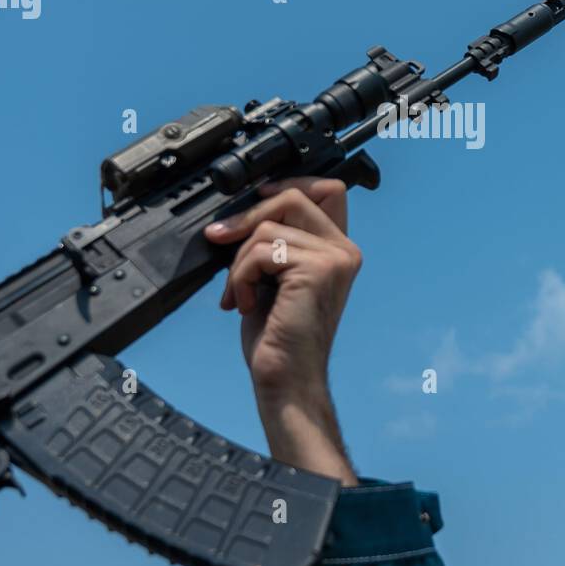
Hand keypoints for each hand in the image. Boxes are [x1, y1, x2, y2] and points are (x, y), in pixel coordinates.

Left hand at [204, 177, 361, 484]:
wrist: (284, 380)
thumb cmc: (276, 337)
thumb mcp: (272, 277)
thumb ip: (272, 241)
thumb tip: (241, 209)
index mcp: (337, 250)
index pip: (327, 189)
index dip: (289, 185)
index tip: (256, 200)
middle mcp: (344, 250)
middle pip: (294, 197)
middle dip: (248, 216)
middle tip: (219, 238)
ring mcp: (335, 259)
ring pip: (268, 227)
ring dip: (239, 262)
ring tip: (240, 295)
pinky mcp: (318, 270)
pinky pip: (261, 250)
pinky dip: (241, 276)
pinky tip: (245, 304)